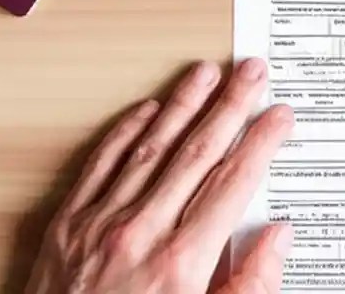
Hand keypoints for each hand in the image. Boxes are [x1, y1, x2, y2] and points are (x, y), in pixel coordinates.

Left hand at [26, 58, 292, 293]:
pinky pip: (99, 166)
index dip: (261, 143)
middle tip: (251, 73)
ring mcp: (98, 227)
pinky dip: (124, 133)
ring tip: (204, 74)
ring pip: (149, 148)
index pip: (233, 183)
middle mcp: (139, 234)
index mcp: (181, 263)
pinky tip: (143, 111)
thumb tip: (276, 240)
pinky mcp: (65, 229)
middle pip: (197, 153)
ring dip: (181, 105)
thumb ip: (248, 288)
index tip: (279, 118)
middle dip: (230, 106)